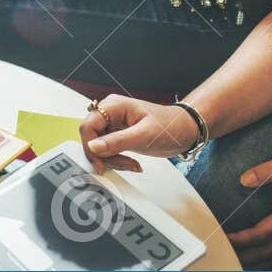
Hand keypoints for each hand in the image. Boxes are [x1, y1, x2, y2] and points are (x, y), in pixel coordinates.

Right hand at [79, 95, 199, 172]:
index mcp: (114, 106)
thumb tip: (93, 147)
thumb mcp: (144, 135)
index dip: (91, 146)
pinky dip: (116, 160)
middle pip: (91, 138)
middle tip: (121, 165)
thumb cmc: (169, 126)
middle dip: (104, 155)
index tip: (101, 163)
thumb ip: (118, 141)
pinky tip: (131, 163)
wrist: (183, 131)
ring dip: (112, 160)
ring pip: (98, 147)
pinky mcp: (118, 136)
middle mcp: (110, 113)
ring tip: (131, 165)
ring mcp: (113, 125)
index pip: (88, 126)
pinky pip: (107, 150)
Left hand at [228, 144, 271, 267]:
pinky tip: (263, 255)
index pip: (263, 232)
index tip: (226, 239)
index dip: (243, 239)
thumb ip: (267, 171)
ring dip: (259, 260)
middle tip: (227, 256)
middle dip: (247, 256)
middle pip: (270, 250)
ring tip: (241, 262)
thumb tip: (243, 180)